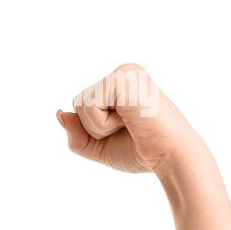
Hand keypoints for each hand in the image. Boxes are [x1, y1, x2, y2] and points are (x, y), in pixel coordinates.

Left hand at [56, 63, 202, 176]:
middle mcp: (122, 73)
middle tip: (127, 129)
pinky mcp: (123, 78)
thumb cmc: (142, 152)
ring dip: (99, 127)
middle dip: (94, 128)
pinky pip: (89, 106)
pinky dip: (103, 124)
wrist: (170, 157)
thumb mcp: (99, 146)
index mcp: (119, 85)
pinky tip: (128, 120)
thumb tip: (59, 114)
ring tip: (129, 124)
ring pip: (80, 104)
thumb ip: (76, 134)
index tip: (125, 132)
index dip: (94, 131)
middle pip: (78, 104)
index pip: (81, 108)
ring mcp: (124, 72)